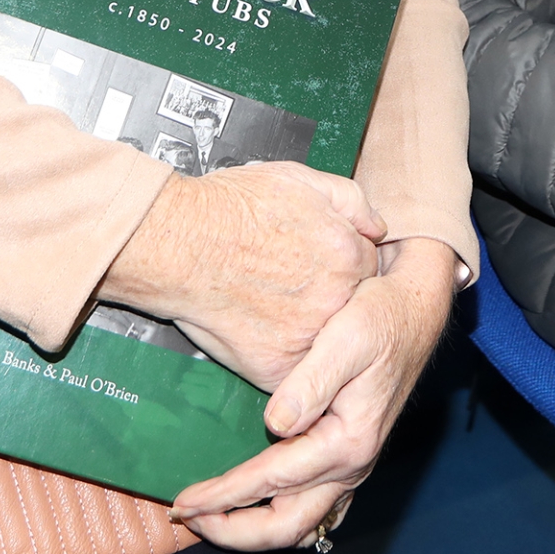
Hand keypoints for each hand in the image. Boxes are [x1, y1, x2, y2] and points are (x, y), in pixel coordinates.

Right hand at [100, 162, 383, 390]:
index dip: (342, 266)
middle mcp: (337, 298)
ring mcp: (308, 336)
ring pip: (325, 343)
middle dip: (329, 299)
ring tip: (276, 312)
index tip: (318, 266)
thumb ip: (350, 200)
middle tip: (294, 289)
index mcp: (348, 253)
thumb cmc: (230, 207)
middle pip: (352, 308)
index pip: (367, 269)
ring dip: (310, 332)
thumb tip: (377, 227)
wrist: (177, 242)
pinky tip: (262, 336)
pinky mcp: (276, 367)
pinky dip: (283, 361)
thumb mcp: (300, 179)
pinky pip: (294, 374)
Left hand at [168, 237, 457, 550]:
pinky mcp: (349, 457)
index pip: (273, 480)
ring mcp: (353, 465)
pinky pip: (313, 507)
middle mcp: (353, 464)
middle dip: (232, 530)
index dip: (224, 494)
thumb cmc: (380, 317)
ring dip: (253, 530)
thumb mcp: (347, 337)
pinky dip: (278, 516)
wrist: (413, 310)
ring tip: (211, 518)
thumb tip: (275, 423)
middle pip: (287, 526)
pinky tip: (253, 508)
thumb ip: (311, 382)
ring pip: (300, 524)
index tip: (185, 501)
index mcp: (349, 441)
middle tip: (188, 518)